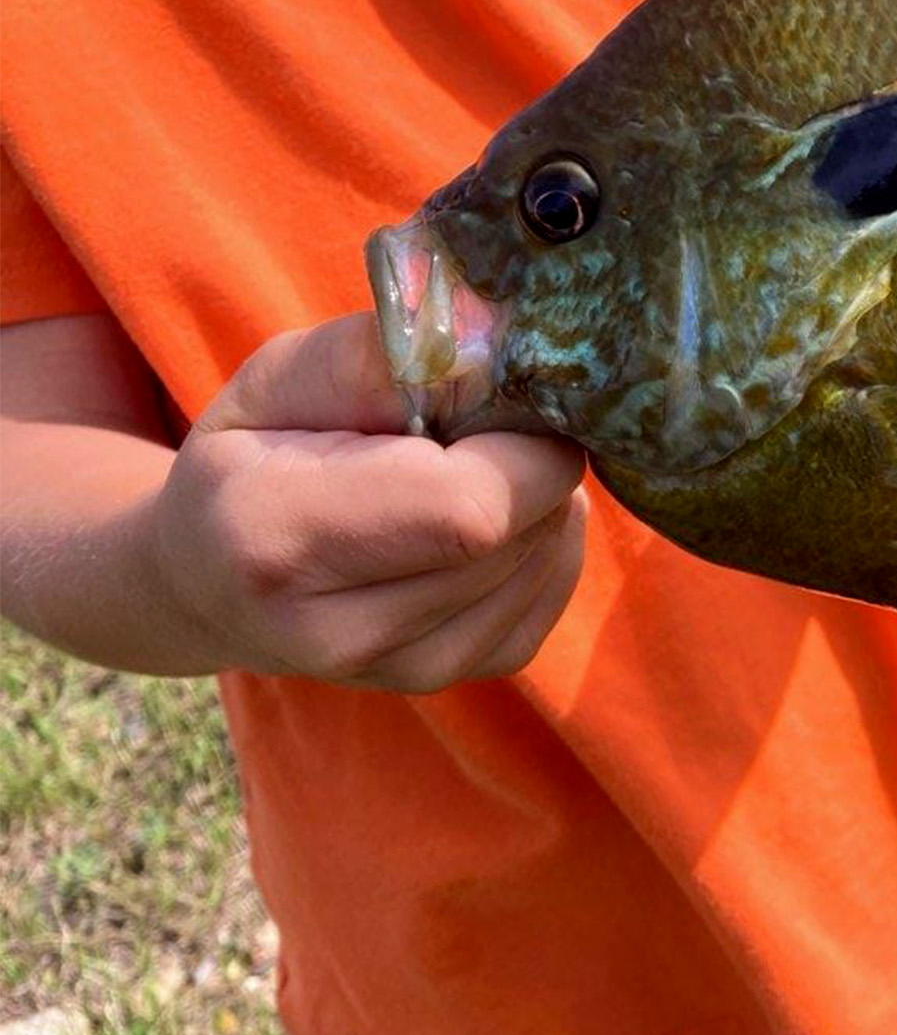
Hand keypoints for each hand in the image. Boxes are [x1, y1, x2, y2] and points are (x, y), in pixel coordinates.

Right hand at [147, 314, 586, 690]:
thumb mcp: (280, 379)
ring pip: (544, 559)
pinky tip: (480, 516)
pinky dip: (541, 539)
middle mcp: (341, 631)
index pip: (468, 508)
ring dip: (536, 498)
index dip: (516, 443)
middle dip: (528, 460)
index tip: (496, 398)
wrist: (208, 582)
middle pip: (519, 533)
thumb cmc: (252, 457)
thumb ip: (377, 357)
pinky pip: (550, 590)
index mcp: (278, 538)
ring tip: (463, 472)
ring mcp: (404, 670)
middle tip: (476, 429)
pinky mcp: (456, 680)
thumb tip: (488, 353)